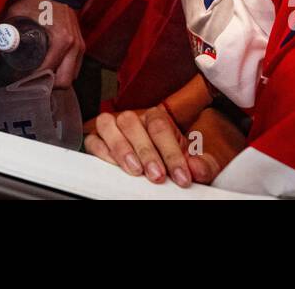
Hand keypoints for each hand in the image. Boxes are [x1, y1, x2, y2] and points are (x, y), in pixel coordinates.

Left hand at [2, 0, 82, 87]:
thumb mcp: (18, 12)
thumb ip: (7, 29)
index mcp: (61, 41)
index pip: (47, 71)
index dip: (32, 80)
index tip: (18, 81)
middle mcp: (74, 46)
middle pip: (64, 81)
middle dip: (47, 86)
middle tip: (30, 84)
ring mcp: (80, 46)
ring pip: (71, 76)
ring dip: (56, 80)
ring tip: (39, 78)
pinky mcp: (81, 44)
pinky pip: (74, 67)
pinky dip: (63, 72)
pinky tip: (50, 69)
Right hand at [83, 105, 217, 187]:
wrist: (161, 165)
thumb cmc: (174, 159)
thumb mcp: (194, 161)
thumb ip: (202, 164)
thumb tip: (197, 168)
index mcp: (156, 117)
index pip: (160, 127)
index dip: (171, 153)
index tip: (182, 176)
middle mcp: (133, 119)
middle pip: (132, 123)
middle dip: (146, 152)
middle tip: (157, 176)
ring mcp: (114, 128)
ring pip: (108, 125)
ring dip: (121, 148)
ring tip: (135, 170)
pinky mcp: (98, 141)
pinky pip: (93, 140)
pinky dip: (101, 151)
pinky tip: (115, 166)